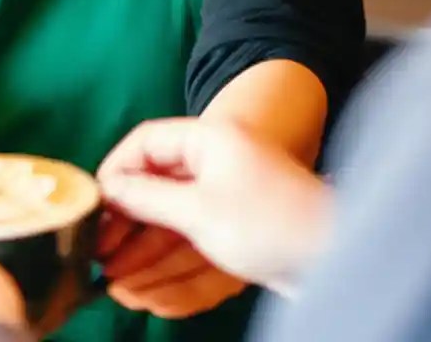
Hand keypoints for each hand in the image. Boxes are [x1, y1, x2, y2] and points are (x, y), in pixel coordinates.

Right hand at [97, 119, 331, 296]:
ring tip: (112, 278)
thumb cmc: (270, 224)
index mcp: (210, 139)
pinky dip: (171, 264)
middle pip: (157, 186)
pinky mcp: (241, 230)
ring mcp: (230, 199)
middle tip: (97, 250)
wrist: (337, 258)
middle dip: (126, 222)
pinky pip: (195, 243)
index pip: (147, 142)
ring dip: (143, 251)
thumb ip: (148, 198)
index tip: (93, 202)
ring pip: (174, 221)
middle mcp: (219, 163)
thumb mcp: (198, 210)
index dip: (116, 170)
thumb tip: (110, 190)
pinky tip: (148, 290)